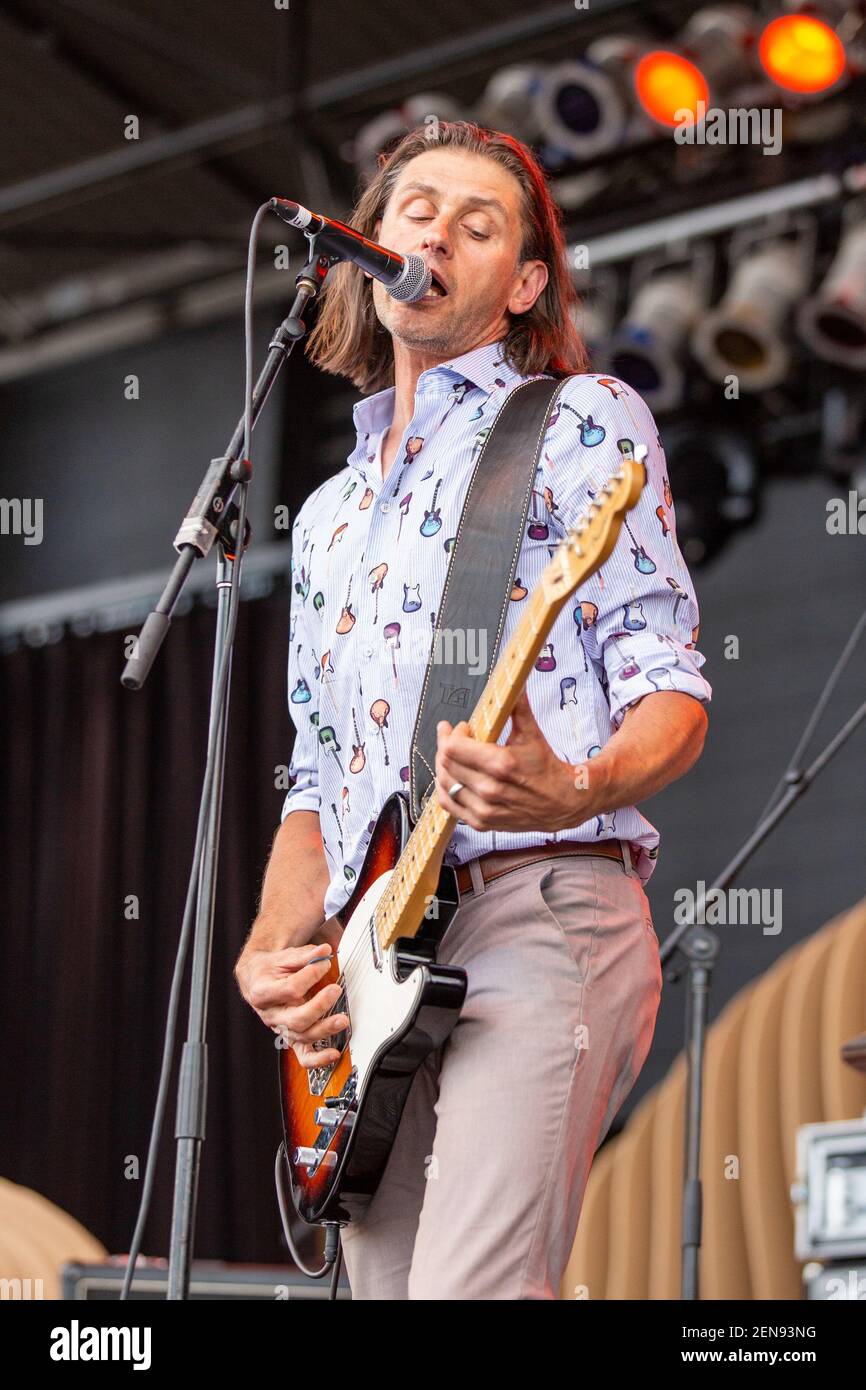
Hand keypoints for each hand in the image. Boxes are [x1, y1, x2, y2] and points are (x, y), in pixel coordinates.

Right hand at [234, 942, 347, 1068]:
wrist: (256, 981)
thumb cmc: (269, 970)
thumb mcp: (282, 958)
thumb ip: (304, 956)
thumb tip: (324, 951)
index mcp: (263, 993)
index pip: (290, 988)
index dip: (310, 974)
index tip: (324, 961)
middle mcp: (271, 1015)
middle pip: (296, 1019)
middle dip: (318, 1006)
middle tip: (335, 989)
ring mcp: (282, 1029)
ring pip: (302, 1037)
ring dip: (324, 1030)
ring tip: (342, 1020)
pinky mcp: (291, 1038)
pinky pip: (303, 1056)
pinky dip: (319, 1059)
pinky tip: (334, 1054)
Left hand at [434, 686, 599, 832]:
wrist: (563, 802)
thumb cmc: (546, 767)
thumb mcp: (532, 733)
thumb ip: (517, 706)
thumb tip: (513, 681)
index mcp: (501, 764)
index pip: (454, 747)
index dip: (452, 734)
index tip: (461, 727)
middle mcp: (490, 789)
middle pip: (446, 763)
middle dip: (445, 744)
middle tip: (453, 736)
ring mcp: (484, 809)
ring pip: (445, 783)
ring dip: (444, 765)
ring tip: (452, 755)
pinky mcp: (482, 822)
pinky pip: (449, 805)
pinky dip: (446, 789)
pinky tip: (452, 777)